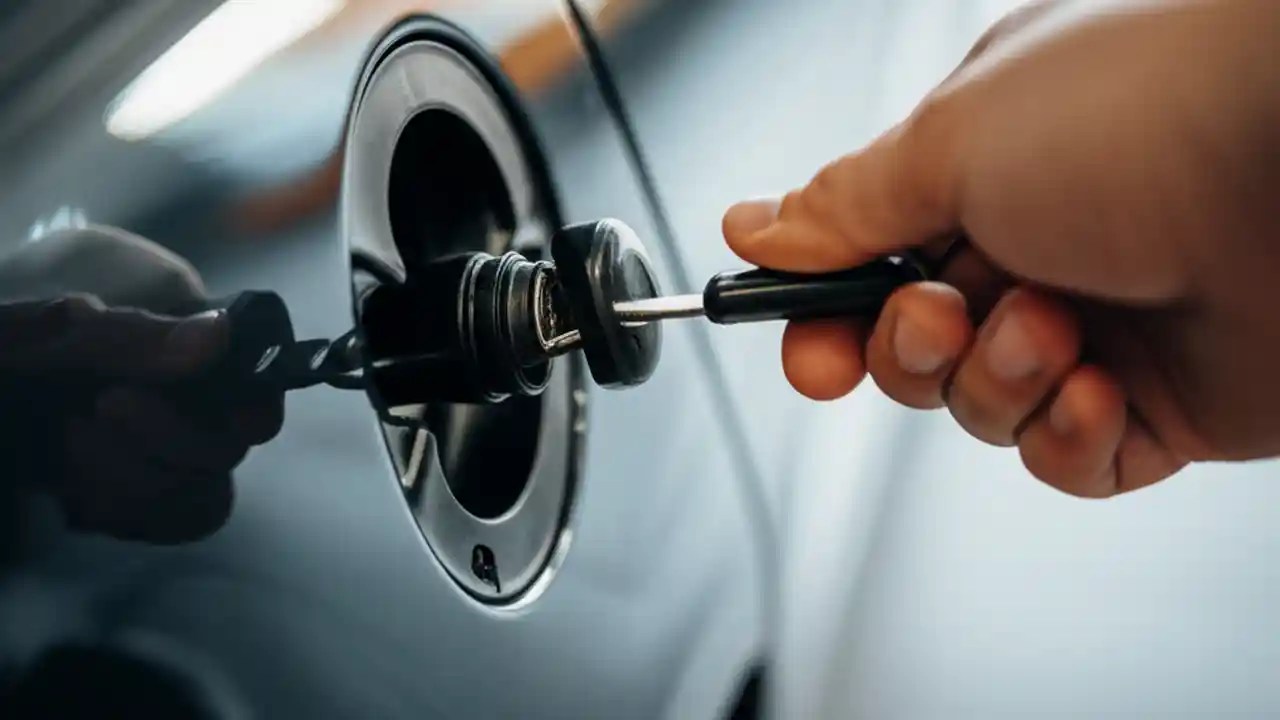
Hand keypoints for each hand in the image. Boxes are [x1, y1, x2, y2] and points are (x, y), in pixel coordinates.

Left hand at [0, 294, 283, 542]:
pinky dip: (122, 512)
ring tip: (66, 447)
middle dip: (169, 442)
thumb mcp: (33, 333)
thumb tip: (220, 336)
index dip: (250, 402)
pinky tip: (75, 490)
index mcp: (176, 319)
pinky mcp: (130, 485)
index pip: (259, 366)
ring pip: (204, 494)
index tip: (218, 417)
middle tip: (91, 413)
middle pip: (232, 443)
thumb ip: (127, 336)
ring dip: (136, 485)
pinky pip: (164, 520)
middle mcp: (184, 382)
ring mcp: (159, 438)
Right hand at [722, 0, 1279, 496]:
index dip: (822, 312)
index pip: (869, 262)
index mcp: (982, 172)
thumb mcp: (953, 142)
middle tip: (934, 320)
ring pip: (981, 407)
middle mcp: (1037, 247)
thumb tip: (755, 226)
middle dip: (903, 350)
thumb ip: (844, 207)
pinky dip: (1065, 436)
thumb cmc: (1148, 106)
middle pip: (910, 348)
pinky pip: (1068, 459)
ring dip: (995, 380)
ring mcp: (1100, 328)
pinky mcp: (1161, 406)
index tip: (800, 340)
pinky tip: (1094, 388)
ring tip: (1050, 328)